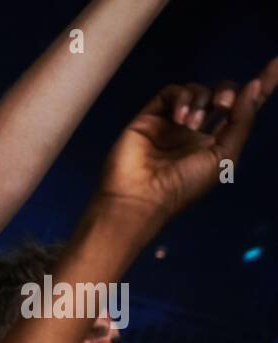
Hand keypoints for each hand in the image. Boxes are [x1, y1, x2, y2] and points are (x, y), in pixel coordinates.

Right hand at [99, 60, 277, 217]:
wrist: (141, 195)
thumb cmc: (184, 185)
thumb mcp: (224, 157)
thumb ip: (242, 121)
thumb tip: (253, 86)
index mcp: (215, 142)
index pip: (243, 108)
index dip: (262, 85)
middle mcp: (196, 129)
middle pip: (221, 94)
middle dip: (227, 93)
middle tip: (222, 106)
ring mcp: (172, 121)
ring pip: (198, 91)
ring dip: (201, 101)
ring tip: (190, 125)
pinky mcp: (151, 115)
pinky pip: (172, 92)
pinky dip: (181, 98)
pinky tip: (178, 118)